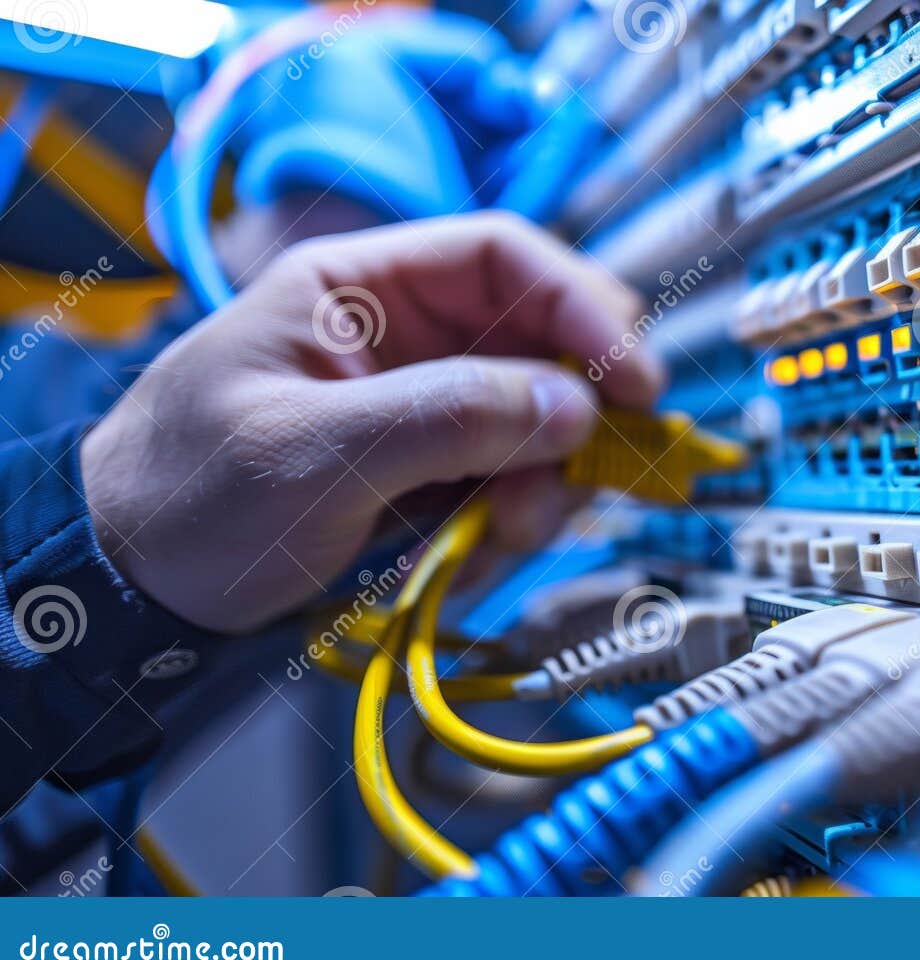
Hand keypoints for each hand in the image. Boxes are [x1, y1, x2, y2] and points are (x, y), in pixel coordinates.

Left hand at [82, 213, 662, 633]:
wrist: (132, 590)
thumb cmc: (188, 496)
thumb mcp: (310, 453)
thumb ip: (444, 418)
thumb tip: (573, 407)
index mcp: (358, 288)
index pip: (503, 257)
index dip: (582, 306)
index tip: (633, 380)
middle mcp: (406, 337)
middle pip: (541, 341)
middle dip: (570, 414)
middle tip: (570, 483)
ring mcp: (424, 406)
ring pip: (541, 421)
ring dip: (543, 485)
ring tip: (497, 537)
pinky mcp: (434, 471)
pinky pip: (513, 482)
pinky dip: (512, 524)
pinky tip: (466, 557)